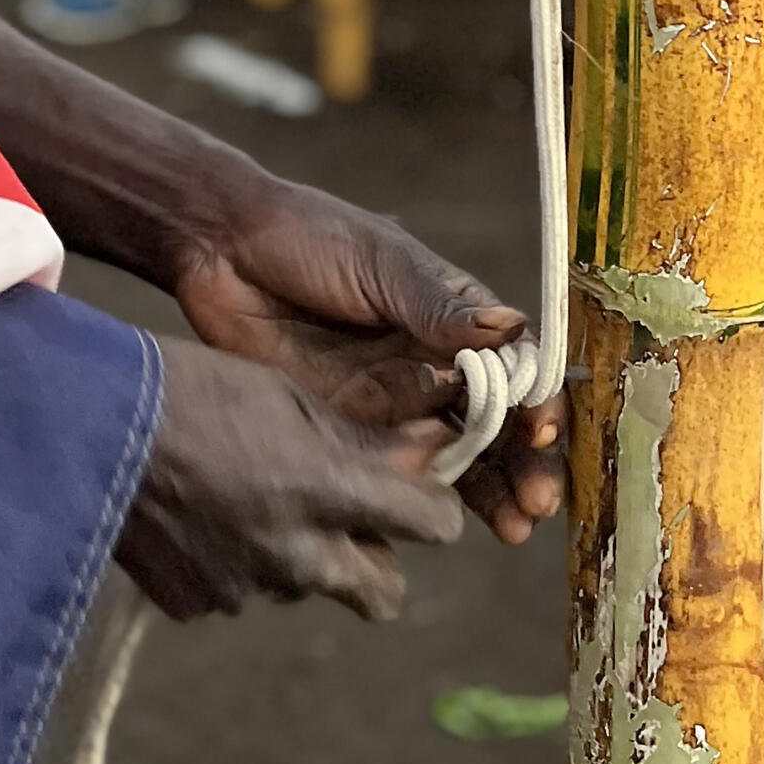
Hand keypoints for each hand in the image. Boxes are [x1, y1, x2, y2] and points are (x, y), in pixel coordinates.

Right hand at [116, 345, 462, 621]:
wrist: (79, 427)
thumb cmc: (187, 388)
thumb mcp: (281, 395)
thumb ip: (358, 441)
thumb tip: (430, 453)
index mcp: (327, 490)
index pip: (432, 525)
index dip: (431, 509)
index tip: (416, 493)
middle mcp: (297, 553)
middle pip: (381, 593)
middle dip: (374, 562)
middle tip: (343, 518)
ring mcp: (244, 587)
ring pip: (301, 584)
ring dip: (291, 553)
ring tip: (241, 493)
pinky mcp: (195, 603)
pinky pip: (235, 591)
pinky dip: (228, 562)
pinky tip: (194, 514)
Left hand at [169, 180, 564, 547]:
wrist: (221, 251)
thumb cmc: (309, 236)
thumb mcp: (381, 263)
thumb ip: (439, 306)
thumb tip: (511, 329)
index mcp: (454, 318)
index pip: (516, 365)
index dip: (537, 399)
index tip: (543, 430)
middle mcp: (433, 366)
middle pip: (497, 424)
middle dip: (523, 463)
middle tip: (537, 503)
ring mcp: (392, 402)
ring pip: (456, 456)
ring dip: (489, 491)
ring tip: (513, 527)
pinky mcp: (347, 430)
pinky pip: (394, 470)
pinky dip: (422, 496)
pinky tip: (441, 519)